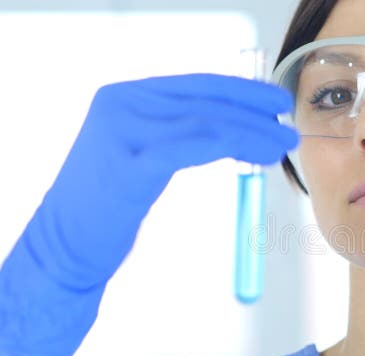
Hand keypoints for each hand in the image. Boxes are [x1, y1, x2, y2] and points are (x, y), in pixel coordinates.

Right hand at [0, 73, 298, 355]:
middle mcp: (121, 103)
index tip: (277, 102)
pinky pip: (194, 148)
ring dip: (253, 134)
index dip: (243, 92)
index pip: (197, 85)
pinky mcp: (130, 165)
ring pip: (207, 124)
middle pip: (207, 103)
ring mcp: (122, 131)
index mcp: (125, 96)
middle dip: (255, 114)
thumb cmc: (108, 207)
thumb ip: (174, 131)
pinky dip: (234, 147)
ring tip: (283, 146)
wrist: (63, 248)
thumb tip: (231, 124)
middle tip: (289, 128)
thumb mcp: (140, 154)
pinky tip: (259, 156)